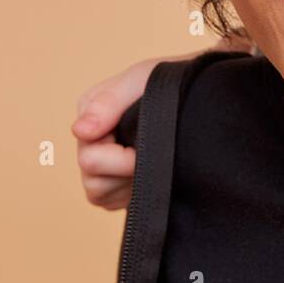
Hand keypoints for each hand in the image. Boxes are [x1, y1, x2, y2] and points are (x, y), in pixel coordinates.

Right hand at [71, 32, 253, 209]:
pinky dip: (135, 192)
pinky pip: (111, 203)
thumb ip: (109, 102)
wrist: (203, 95)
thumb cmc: (173, 81)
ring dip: (133, 180)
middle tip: (155, 152)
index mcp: (90, 111)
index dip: (122, 156)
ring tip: (155, 159)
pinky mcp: (114, 185)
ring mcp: (99, 164)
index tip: (148, 142)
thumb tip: (79, 131)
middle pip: (92, 179)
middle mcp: (89, 138)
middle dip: (128, 169)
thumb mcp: (144, 79)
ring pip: (99, 194)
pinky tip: (152, 172)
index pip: (89, 156)